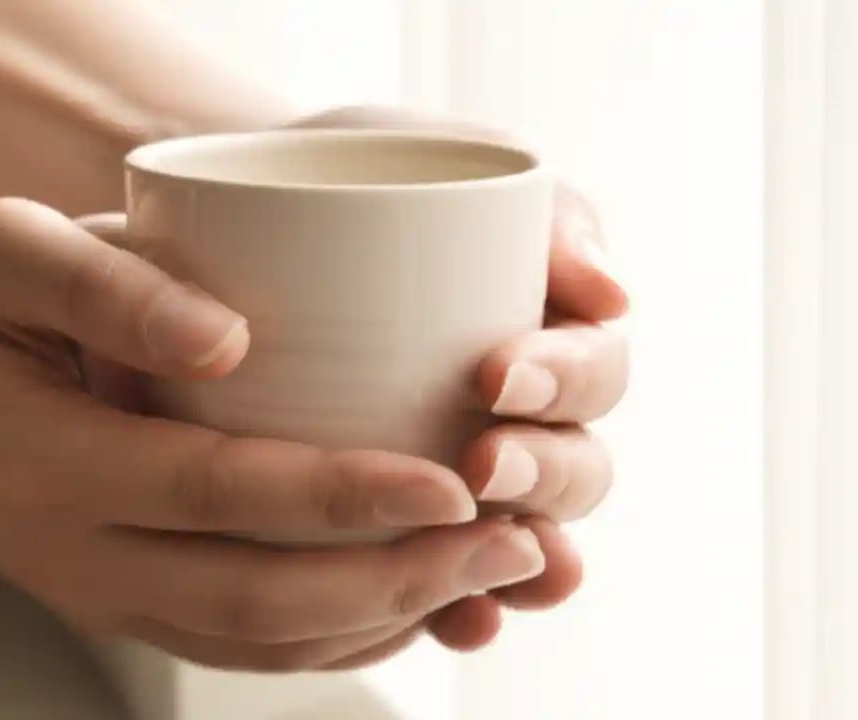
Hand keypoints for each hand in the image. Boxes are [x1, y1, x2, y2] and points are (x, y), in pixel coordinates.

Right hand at [0, 198, 548, 671]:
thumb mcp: (6, 258)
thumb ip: (105, 287)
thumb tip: (225, 340)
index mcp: (58, 463)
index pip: (222, 491)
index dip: (346, 495)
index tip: (454, 481)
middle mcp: (87, 557)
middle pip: (264, 597)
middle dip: (405, 578)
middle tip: (513, 540)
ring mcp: (114, 600)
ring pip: (268, 642)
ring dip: (396, 615)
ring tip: (498, 568)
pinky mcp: (138, 611)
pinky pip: (250, 649)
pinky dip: (346, 635)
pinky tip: (421, 594)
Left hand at [289, 107, 629, 650]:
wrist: (242, 213)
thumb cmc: (355, 171)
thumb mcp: (435, 160)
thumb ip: (538, 208)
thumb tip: (614, 290)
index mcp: (549, 325)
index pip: (595, 366)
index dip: (568, 378)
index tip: (496, 374)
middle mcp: (525, 409)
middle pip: (578, 463)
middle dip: (544, 469)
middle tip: (480, 460)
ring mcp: (473, 469)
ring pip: (533, 532)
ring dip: (522, 553)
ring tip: (487, 565)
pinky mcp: (416, 517)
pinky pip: (461, 578)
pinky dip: (471, 606)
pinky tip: (462, 621)